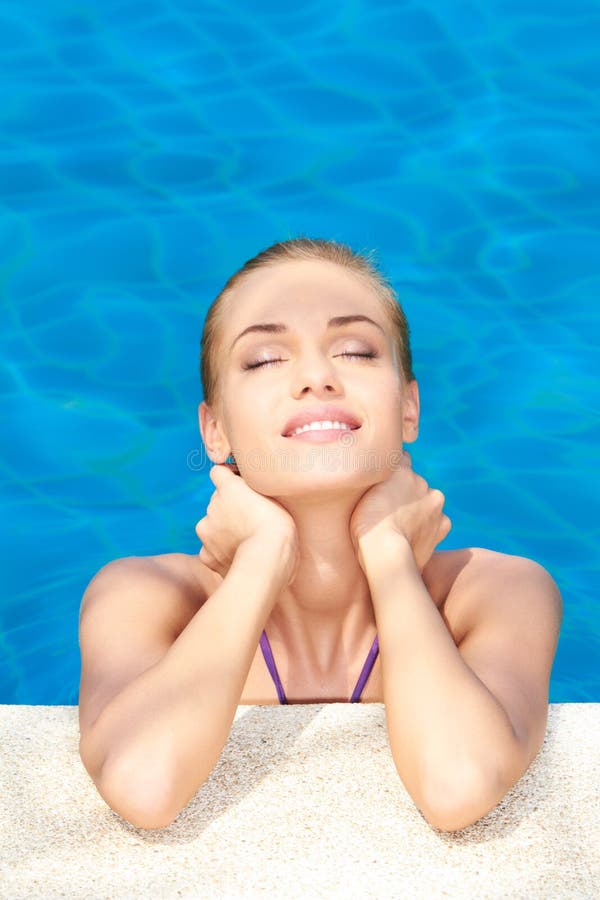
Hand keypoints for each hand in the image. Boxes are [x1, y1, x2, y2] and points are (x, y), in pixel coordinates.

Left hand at [195, 463, 298, 580]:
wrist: (267, 563)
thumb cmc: (278, 529)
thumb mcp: (275, 499)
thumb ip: (255, 493)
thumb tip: (252, 493)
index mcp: (228, 488)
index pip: (218, 472)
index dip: (227, 477)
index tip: (239, 485)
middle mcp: (212, 506)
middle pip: (217, 501)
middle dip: (229, 508)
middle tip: (250, 521)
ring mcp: (206, 531)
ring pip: (211, 526)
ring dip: (223, 531)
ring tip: (245, 542)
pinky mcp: (206, 555)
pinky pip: (211, 550)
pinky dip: (221, 552)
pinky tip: (238, 557)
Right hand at [349, 451, 451, 572]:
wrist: (386, 556)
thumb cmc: (365, 525)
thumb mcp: (360, 494)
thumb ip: (374, 480)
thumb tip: (376, 473)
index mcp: (401, 469)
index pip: (401, 459)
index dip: (392, 472)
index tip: (384, 485)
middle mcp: (422, 481)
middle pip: (415, 483)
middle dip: (406, 493)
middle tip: (389, 512)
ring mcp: (435, 503)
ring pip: (427, 502)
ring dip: (418, 510)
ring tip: (401, 528)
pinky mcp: (443, 524)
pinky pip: (437, 521)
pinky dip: (428, 527)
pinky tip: (413, 537)